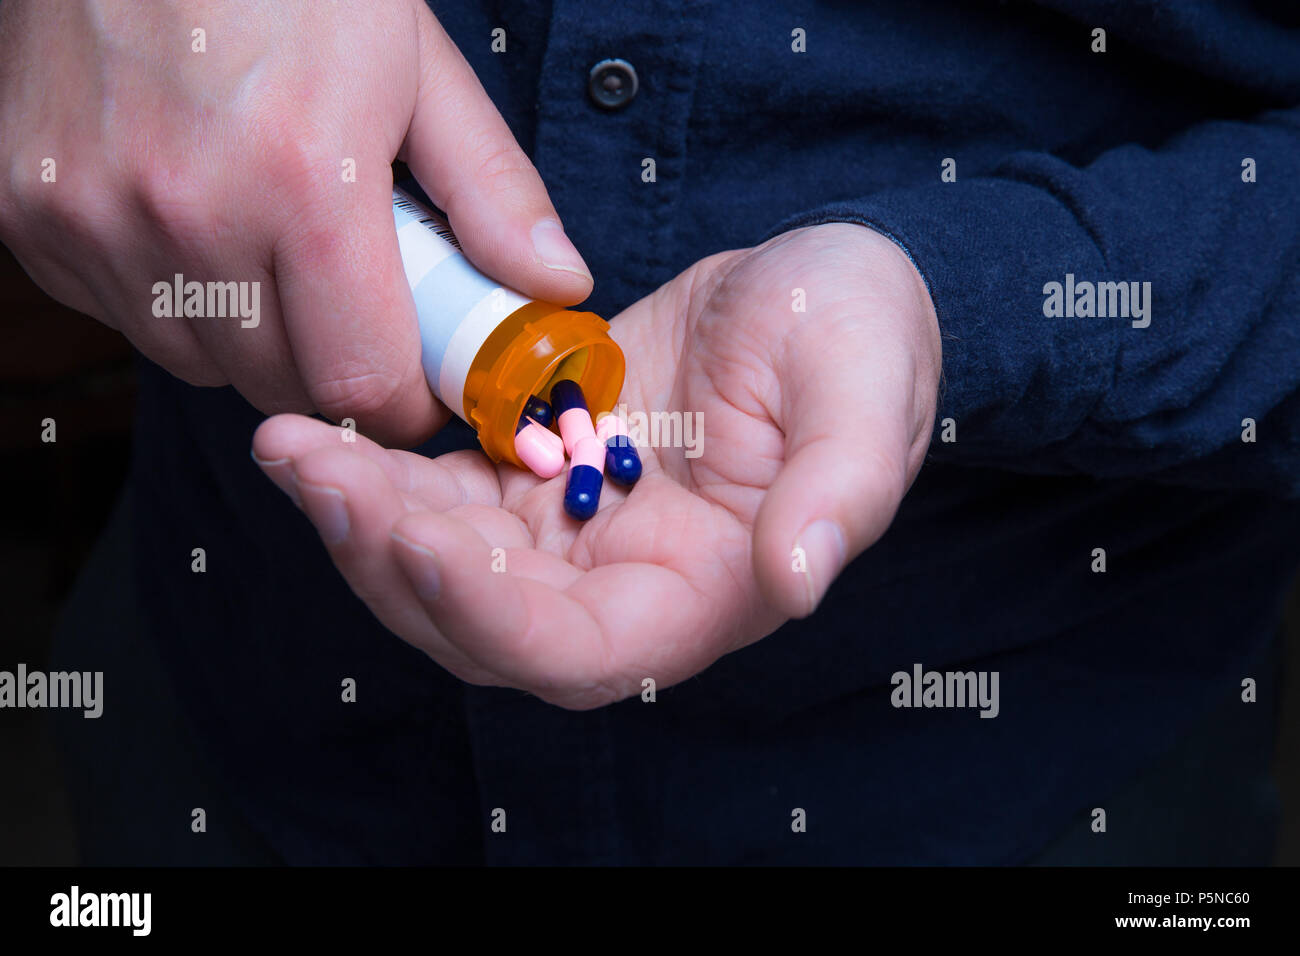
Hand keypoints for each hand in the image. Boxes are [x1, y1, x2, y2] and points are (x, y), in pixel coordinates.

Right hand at [0, 0, 590, 444]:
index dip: (404, 402)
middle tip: (356, 304)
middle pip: (282, 386)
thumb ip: (490, 191)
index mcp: (304, 182)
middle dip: (335, 368)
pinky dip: (170, 296)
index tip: (420, 382)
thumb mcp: (416, 67)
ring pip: (199, 360)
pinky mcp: (28, 212)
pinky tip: (195, 222)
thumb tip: (555, 284)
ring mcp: (91, 216)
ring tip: (274, 245)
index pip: (360, 383)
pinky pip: (121, 314)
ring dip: (252, 335)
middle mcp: (188, 214)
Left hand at [252, 223, 941, 707]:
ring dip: (362, 518)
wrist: (820, 287)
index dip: (496, 616)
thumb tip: (803, 580)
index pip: (577, 650)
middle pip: (477, 623)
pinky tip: (323, 425)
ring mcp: (568, 532)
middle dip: (388, 562)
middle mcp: (620, 585)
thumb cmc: (859, 337)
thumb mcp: (867, 398)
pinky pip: (439, 494)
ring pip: (440, 565)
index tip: (426, 541)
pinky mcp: (532, 471)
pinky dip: (379, 471)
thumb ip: (845, 493)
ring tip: (291, 444)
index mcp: (699, 596)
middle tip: (316, 472)